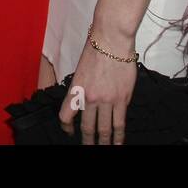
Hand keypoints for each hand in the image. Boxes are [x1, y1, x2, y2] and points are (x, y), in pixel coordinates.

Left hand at [58, 29, 137, 143]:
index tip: (69, 132)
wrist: (112, 38)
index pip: (66, 115)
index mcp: (76, 89)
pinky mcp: (122, 99)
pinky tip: (119, 141)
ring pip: (105, 129)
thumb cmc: (96, 47)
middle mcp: (89, 97)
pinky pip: (120, 122)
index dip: (66, 127)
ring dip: (105, 142)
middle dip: (87, 141)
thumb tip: (86, 100)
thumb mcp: (81, 68)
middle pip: (87, 127)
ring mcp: (107, 100)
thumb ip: (82, 86)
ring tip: (106, 148)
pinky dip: (119, 135)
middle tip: (88, 147)